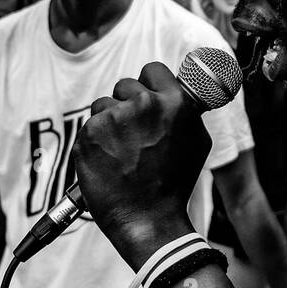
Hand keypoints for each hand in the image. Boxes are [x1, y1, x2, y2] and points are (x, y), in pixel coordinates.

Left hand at [73, 62, 211, 270]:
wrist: (147, 218)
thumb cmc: (174, 182)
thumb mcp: (197, 140)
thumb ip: (187, 109)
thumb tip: (187, 84)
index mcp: (175, 102)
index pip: (153, 70)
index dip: (149, 84)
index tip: (148, 97)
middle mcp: (144, 104)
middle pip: (125, 85)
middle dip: (127, 104)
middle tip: (134, 134)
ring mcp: (114, 117)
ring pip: (104, 104)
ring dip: (109, 122)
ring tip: (121, 151)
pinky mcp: (89, 133)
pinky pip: (89, 126)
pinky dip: (95, 141)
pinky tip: (108, 160)